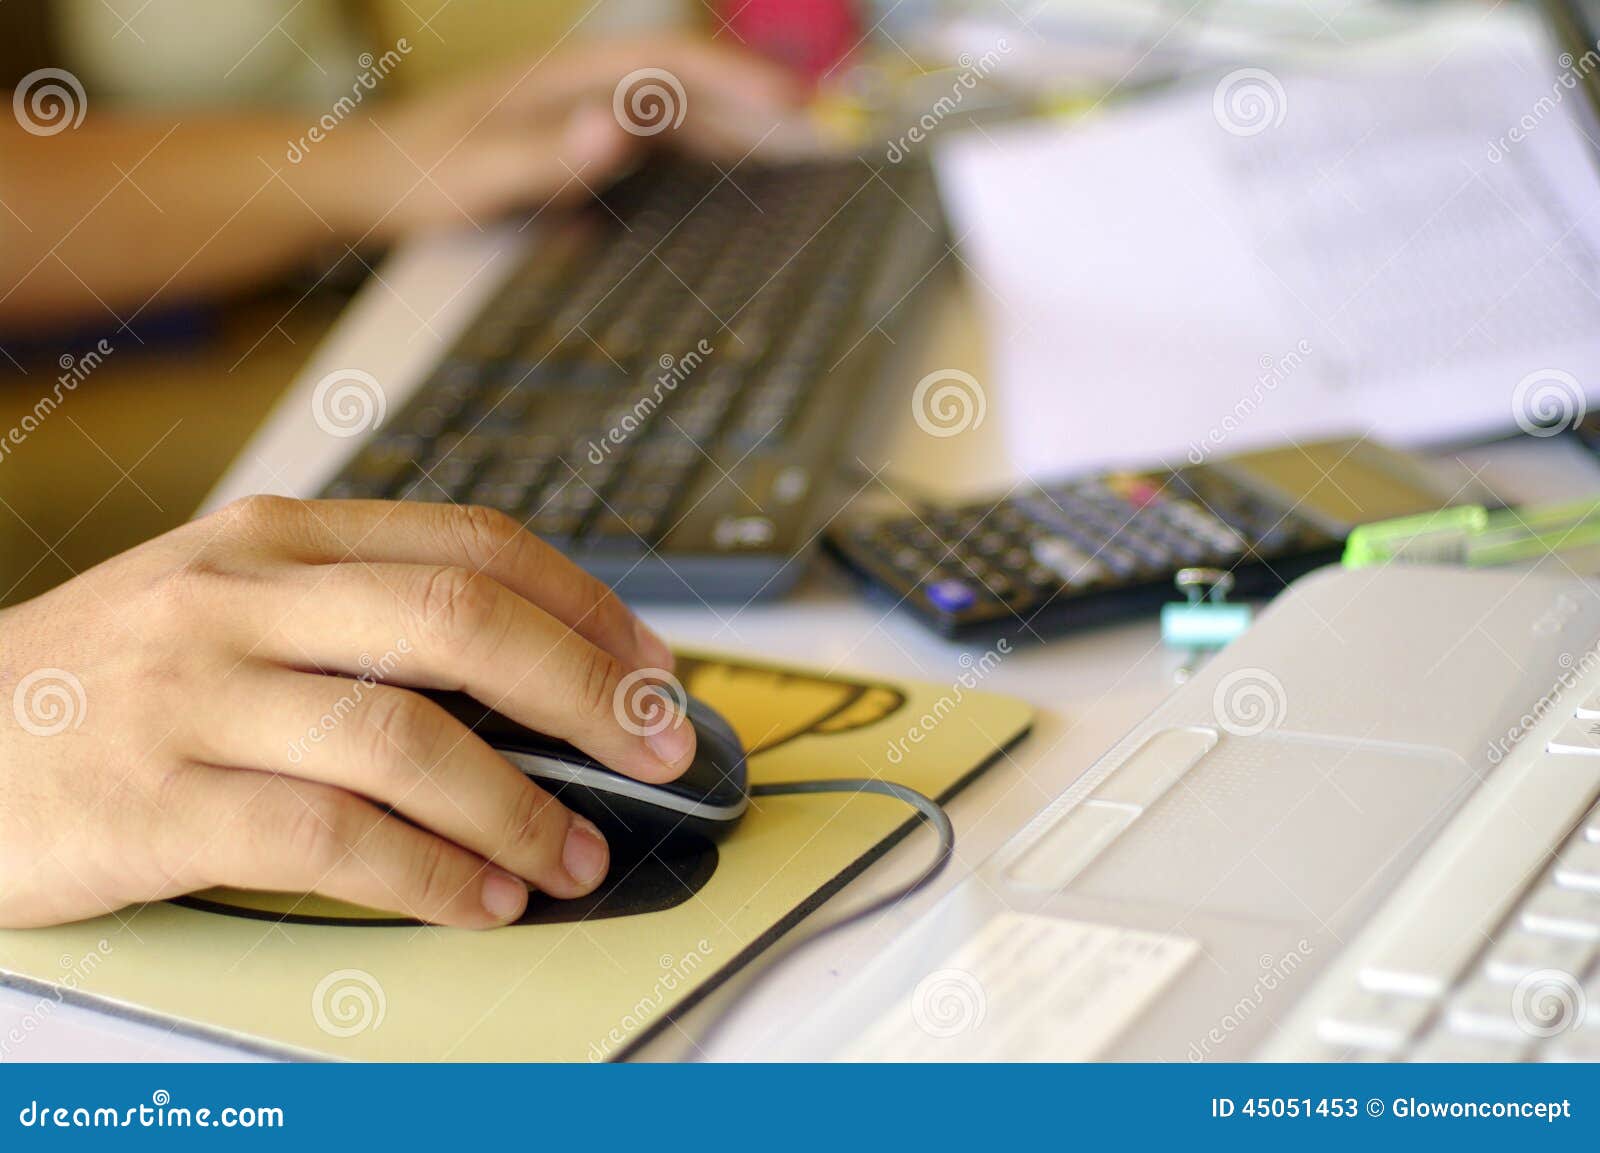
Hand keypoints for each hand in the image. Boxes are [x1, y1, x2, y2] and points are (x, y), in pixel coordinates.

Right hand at [0, 497, 693, 929]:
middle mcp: (241, 597)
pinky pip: (331, 839)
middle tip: (656, 755)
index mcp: (280, 538)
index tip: (651, 669)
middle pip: (461, 623)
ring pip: (407, 738)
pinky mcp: (154, 801)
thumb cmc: (118, 680)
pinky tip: (479, 900)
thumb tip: (536, 679)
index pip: (473, 545)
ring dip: (521, 807)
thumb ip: (366, 622)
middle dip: (586, 693)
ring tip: (577, 855)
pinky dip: (430, 876)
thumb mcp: (236, 607)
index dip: (586, 606)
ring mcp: (193, 695)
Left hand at [329, 34, 811, 237]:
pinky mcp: (584, 146)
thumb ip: (546, 152)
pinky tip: (738, 176)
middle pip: (693, 85)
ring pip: (686, 113)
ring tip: (809, 152)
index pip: (672, 63)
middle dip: (764, 101)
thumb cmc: (414, 174)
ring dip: (746, 127)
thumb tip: (622, 128)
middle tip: (835, 129)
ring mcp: (588, 115)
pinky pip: (664, 143)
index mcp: (569, 79)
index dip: (739, 79)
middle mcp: (588, 89)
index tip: (795, 104)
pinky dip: (711, 153)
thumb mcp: (474, 171)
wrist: (363, 183)